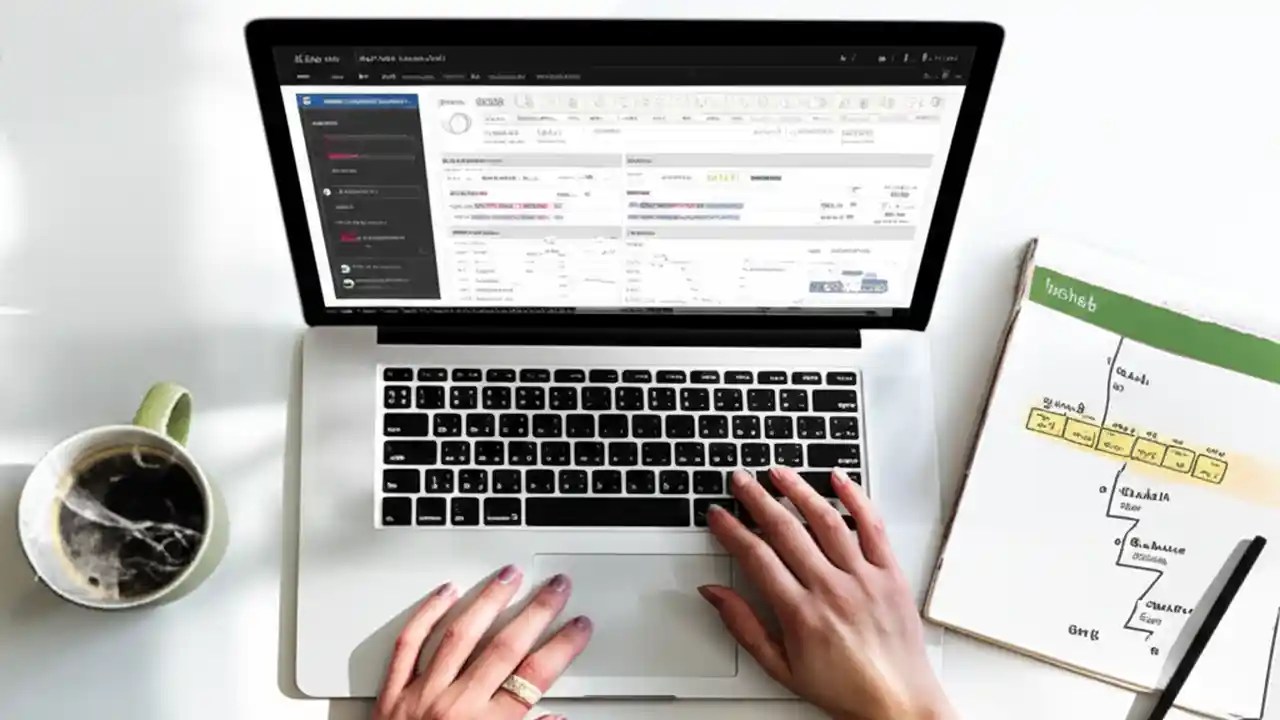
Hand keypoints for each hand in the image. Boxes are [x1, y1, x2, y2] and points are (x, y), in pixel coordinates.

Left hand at [375, 565, 591, 719]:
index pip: (535, 676)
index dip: (562, 646)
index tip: (579, 625)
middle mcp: (455, 707)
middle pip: (504, 648)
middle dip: (536, 612)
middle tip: (555, 587)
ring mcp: (421, 696)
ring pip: (459, 635)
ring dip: (489, 602)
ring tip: (509, 577)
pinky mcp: (391, 694)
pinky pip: (409, 644)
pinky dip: (427, 615)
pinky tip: (446, 592)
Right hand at [699, 468, 954, 719]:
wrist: (899, 703)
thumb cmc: (844, 688)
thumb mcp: (781, 666)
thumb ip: (744, 627)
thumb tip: (714, 593)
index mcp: (800, 613)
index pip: (755, 557)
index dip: (731, 530)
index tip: (718, 515)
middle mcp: (831, 589)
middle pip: (785, 530)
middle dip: (756, 499)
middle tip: (739, 481)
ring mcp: (864, 578)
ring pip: (825, 519)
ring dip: (798, 489)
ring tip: (778, 472)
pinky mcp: (891, 574)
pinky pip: (873, 526)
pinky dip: (856, 498)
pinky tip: (838, 479)